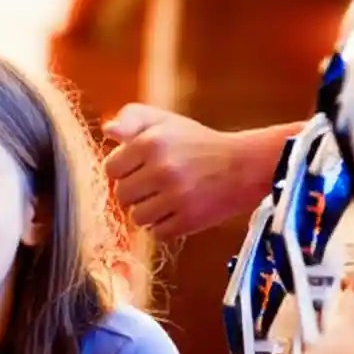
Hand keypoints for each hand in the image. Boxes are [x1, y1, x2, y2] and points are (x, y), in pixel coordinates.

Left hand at [103, 103, 251, 239]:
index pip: (111, 169)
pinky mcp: (189, 219)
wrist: (245, 166)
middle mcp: (162, 168)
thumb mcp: (167, 122)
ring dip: (149, 212)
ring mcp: (176, 196)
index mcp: (151, 141)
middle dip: (136, 192)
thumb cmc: (197, 143)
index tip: (140, 168)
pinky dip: (166, 227)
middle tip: (157, 184)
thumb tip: (109, 130)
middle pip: (121, 195)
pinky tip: (179, 211)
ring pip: (137, 218)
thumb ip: (134, 119)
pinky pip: (157, 234)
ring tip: (168, 198)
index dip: (124, 170)